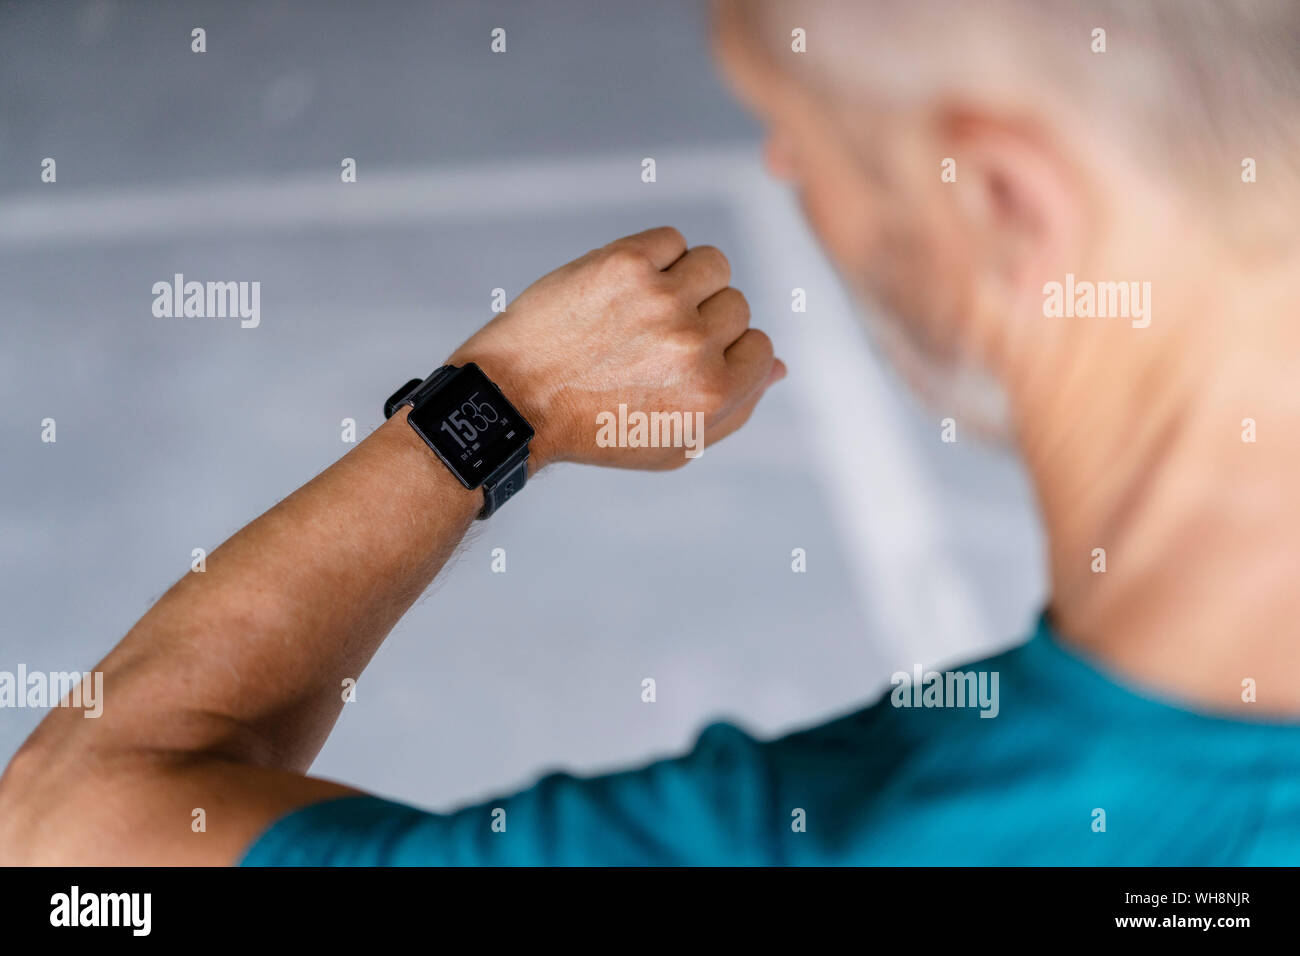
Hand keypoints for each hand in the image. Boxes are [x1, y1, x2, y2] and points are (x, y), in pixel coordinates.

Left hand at [447, 226, 785, 470]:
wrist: (514, 401)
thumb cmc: (595, 430)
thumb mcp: (673, 446)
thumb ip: (735, 409)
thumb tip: (779, 366)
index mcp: (714, 394)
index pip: (760, 347)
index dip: (725, 354)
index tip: (683, 364)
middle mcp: (693, 346)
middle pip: (737, 305)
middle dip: (702, 320)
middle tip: (650, 343)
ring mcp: (660, 299)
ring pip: (712, 264)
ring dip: (685, 281)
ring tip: (642, 308)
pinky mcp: (623, 263)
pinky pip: (671, 239)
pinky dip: (654, 256)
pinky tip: (624, 286)